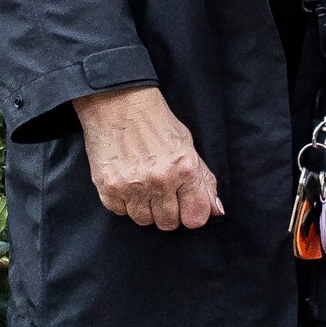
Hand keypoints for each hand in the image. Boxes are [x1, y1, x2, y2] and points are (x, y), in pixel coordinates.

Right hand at [75, 85, 225, 230]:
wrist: (119, 103)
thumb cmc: (156, 123)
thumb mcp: (188, 146)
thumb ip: (204, 180)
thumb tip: (218, 210)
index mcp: (184, 170)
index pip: (195, 218)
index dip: (191, 213)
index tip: (185, 204)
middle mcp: (159, 181)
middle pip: (168, 223)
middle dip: (167, 211)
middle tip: (162, 191)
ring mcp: (132, 186)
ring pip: (143, 220)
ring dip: (144, 207)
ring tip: (142, 185)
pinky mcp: (108, 187)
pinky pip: (120, 211)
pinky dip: (123, 201)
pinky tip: (126, 181)